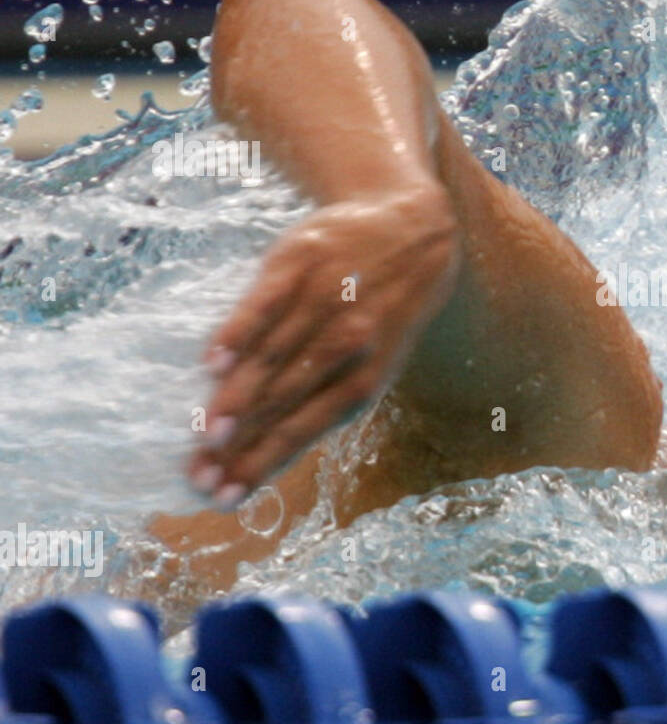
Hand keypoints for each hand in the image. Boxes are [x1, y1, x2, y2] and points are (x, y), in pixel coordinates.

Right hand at [188, 183, 459, 504]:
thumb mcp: (374, 359)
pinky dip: (241, 331)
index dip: (264, 464)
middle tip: (198, 477)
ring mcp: (326, 300)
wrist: (411, 226)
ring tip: (205, 435)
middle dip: (241, 445)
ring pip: (274, 358)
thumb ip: (325, 397)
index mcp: (367, 378)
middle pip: (284, 401)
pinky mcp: (302, 261)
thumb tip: (265, 450)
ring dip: (237, 400)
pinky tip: (212, 362)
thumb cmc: (378, 310)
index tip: (225, 497)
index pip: (307, 429)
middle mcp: (350, 343)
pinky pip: (267, 301)